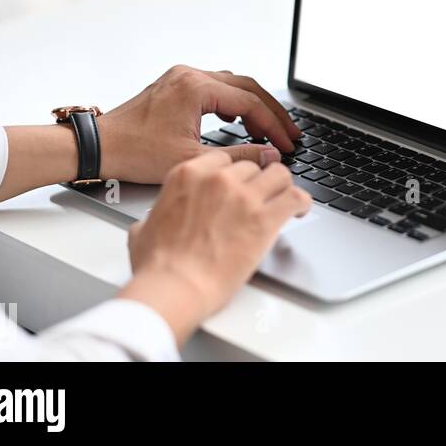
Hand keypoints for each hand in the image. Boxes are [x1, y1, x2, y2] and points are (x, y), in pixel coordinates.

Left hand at [99, 65, 302, 183]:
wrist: (100, 146)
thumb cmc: (135, 152)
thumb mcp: (192, 159)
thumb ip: (238, 155)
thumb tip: (270, 156)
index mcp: (196, 88)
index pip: (250, 103)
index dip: (274, 126)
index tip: (287, 144)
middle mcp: (190, 75)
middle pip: (247, 87)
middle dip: (272, 112)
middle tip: (290, 133)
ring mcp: (182, 78)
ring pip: (233, 85)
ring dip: (254, 106)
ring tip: (270, 130)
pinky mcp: (175, 86)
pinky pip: (217, 87)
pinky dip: (235, 103)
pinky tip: (241, 120)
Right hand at [118, 151, 311, 343]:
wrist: (175, 287)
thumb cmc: (159, 266)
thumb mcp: (143, 230)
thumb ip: (154, 217)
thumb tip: (150, 223)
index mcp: (188, 175)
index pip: (224, 159)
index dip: (235, 173)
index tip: (241, 183)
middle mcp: (217, 180)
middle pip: (252, 167)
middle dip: (257, 183)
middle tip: (261, 199)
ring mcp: (243, 196)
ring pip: (278, 174)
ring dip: (282, 188)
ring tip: (284, 201)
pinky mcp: (265, 218)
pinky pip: (295, 197)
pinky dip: (301, 202)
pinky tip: (299, 211)